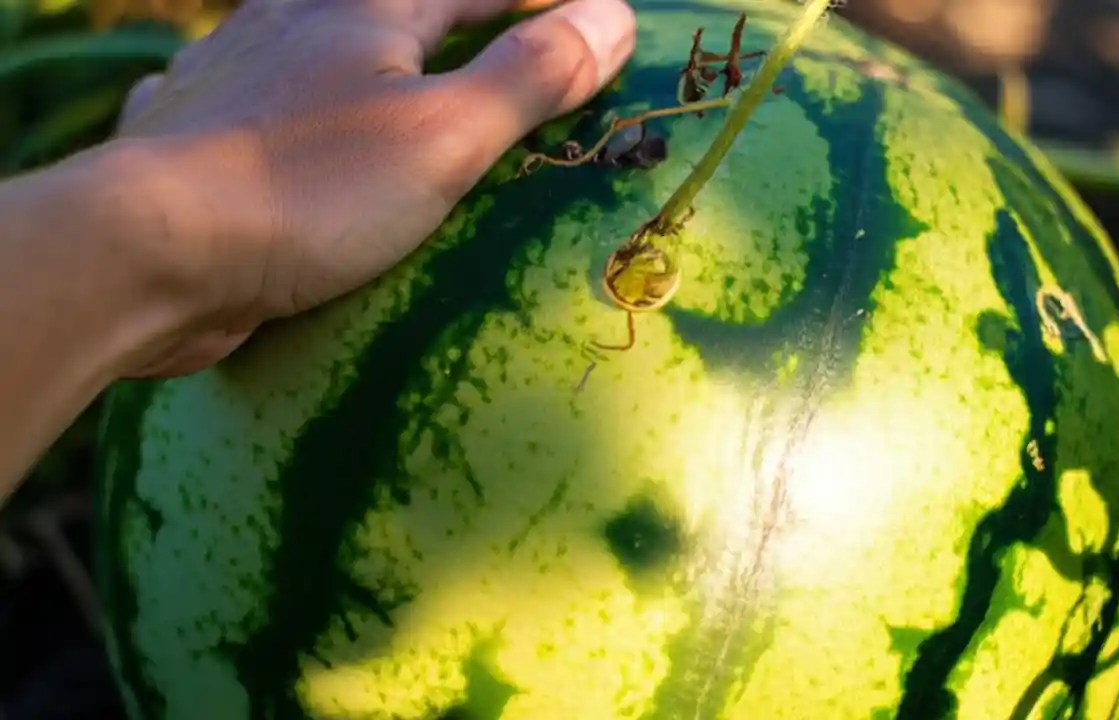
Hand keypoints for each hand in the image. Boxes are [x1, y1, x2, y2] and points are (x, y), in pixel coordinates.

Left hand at [115, 0, 635, 376]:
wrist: (149, 250)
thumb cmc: (312, 189)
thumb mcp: (444, 136)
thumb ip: (527, 76)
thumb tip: (614, 13)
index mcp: (361, 13)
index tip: (585, 10)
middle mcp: (290, 25)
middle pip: (387, 6)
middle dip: (443, 19)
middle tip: (490, 33)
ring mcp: (230, 75)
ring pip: (303, 40)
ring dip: (346, 44)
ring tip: (376, 61)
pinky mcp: (188, 134)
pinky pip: (233, 88)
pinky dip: (260, 86)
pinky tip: (250, 98)